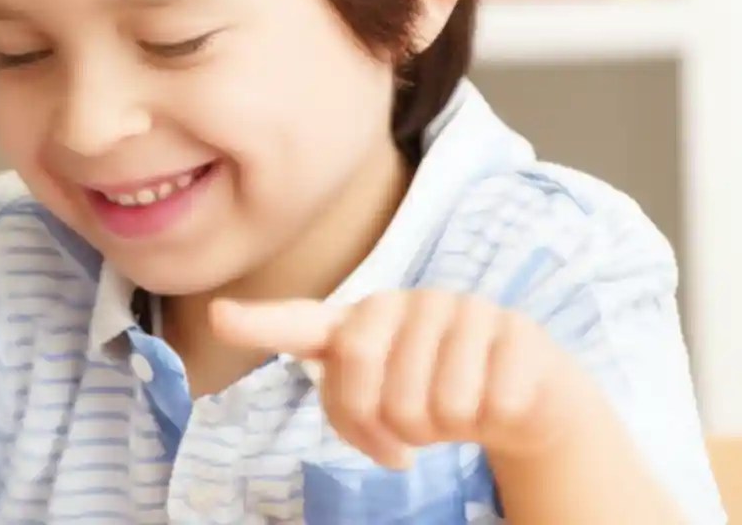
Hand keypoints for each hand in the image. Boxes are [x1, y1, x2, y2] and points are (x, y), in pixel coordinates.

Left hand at [210, 290, 598, 469]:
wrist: (522, 392)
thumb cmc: (431, 394)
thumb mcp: (382, 406)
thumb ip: (353, 408)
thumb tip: (378, 434)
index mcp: (358, 323)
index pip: (301, 322)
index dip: (258, 323)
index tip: (218, 316)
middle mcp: (402, 304)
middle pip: (363, 377)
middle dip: (386, 425)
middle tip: (408, 437)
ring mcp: (459, 308)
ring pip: (433, 404)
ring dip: (444, 430)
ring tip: (453, 409)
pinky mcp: (513, 329)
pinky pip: (488, 404)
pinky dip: (490, 423)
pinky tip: (495, 403)